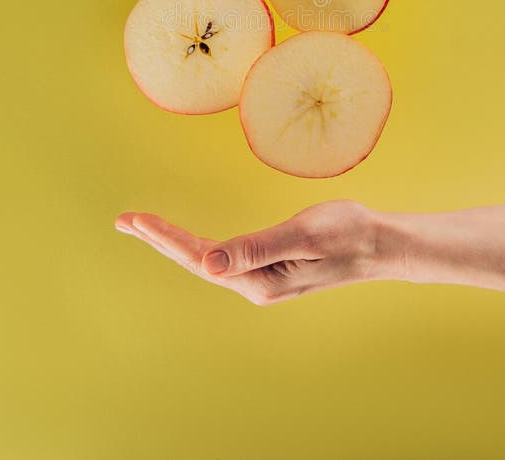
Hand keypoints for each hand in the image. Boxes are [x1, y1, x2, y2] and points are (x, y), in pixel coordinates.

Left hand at [114, 200, 400, 305]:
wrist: (379, 244)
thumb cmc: (346, 233)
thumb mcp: (302, 235)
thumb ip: (256, 248)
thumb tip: (210, 265)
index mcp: (260, 280)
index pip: (201, 258)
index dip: (166, 239)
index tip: (136, 220)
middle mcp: (256, 285)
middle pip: (197, 262)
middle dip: (160, 241)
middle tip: (125, 221)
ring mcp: (263, 279)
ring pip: (208, 261)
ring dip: (175, 244)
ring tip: (145, 226)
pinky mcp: (270, 268)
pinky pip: (224, 258)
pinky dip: (199, 245)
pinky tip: (189, 241)